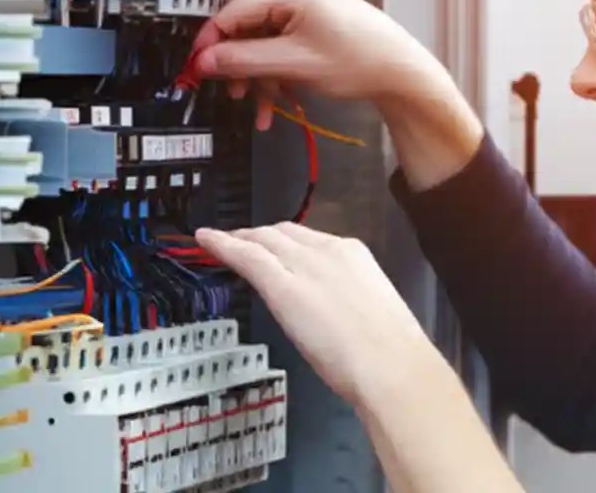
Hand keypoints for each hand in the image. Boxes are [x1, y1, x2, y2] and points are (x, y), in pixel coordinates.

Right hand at [192, 0, 445, 129]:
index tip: (199, 68)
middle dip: (242, 67)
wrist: (401, 71)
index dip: (211, 44)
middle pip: (248, 29)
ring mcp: (307, 4)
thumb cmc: (362, 60)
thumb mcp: (293, 64)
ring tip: (265, 106)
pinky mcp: (314, 21)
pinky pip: (282, 44)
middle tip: (236, 94)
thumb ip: (244, 61)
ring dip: (261, 76)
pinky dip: (278, 71)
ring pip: (264, 42)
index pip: (232, 12)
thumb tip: (207, 60)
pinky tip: (280, 98)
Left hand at [199, 223, 524, 492]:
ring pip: (263, 240)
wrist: (390, 363)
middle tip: (240, 242)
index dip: (286, 242)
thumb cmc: (389, 351)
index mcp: (355, 255)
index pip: (310, 239)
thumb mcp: (372, 311)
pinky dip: (222, 245)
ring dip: (240, 238)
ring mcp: (304, 265)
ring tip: (220, 241)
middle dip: (260, 236)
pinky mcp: (282, 286)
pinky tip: (205, 240)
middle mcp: (329, 250)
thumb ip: (348, 302)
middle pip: (284, 233)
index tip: (273, 247)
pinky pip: (247, 257)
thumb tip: (337, 312)